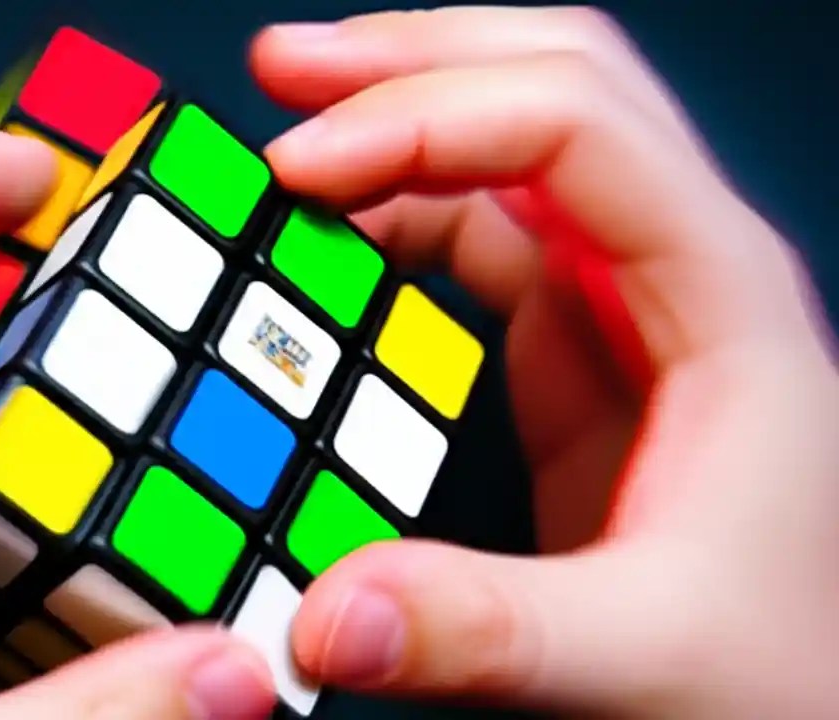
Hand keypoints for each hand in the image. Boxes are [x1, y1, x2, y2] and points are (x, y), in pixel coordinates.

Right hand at [251, 7, 838, 718]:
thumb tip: (329, 610)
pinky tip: (336, 235)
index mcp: (720, 302)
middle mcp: (673, 271)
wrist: (807, 690)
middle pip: (551, 85)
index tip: (303, 169)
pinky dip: (395, 211)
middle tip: (288, 71)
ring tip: (294, 148)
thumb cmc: (783, 665)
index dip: (429, 120)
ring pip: (508, 147)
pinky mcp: (567, 346)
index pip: (577, 130)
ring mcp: (619, 301)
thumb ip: (484, 630)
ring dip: (398, 123)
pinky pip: (475, 232)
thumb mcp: (647, 656)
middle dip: (411, 63)